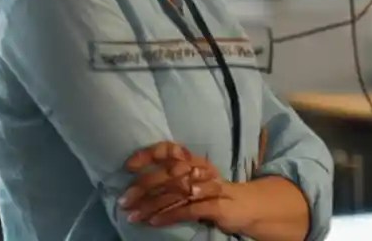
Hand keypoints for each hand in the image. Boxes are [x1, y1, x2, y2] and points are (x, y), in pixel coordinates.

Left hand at [120, 142, 234, 229]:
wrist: (247, 205)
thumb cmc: (214, 192)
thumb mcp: (195, 179)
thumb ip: (173, 176)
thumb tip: (137, 181)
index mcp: (195, 160)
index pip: (170, 150)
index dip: (149, 155)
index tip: (129, 165)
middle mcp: (202, 169)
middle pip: (169, 174)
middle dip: (143, 188)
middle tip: (124, 201)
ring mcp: (211, 187)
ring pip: (176, 193)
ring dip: (152, 206)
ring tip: (133, 216)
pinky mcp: (218, 205)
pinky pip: (190, 209)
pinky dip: (171, 215)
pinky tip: (155, 222)